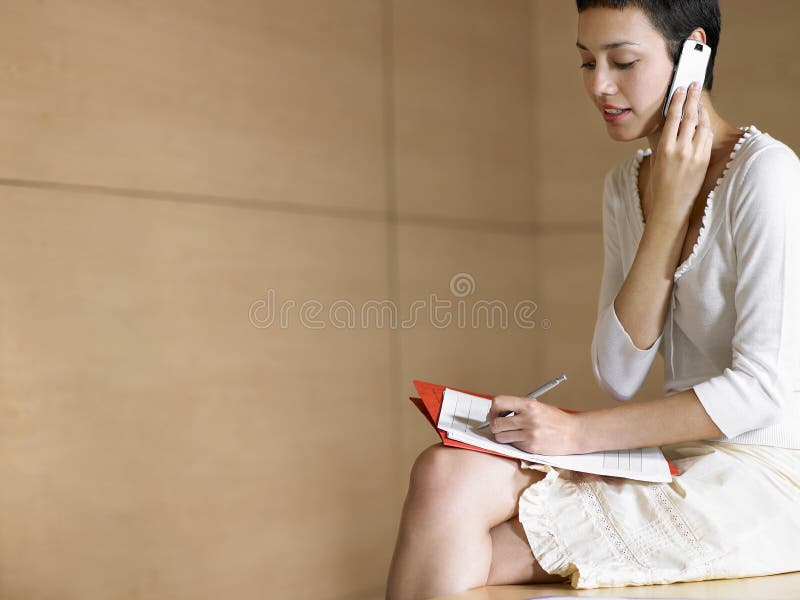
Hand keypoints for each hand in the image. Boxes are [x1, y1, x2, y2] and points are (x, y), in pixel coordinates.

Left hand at [487, 395, 583, 454]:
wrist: (574, 433)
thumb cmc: (556, 420)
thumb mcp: (538, 406)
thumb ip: (519, 408)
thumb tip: (497, 412)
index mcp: (529, 405)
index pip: (499, 402)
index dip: (493, 409)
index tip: (495, 414)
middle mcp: (528, 418)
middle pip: (496, 423)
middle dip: (494, 425)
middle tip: (499, 426)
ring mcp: (529, 434)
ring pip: (500, 437)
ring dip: (502, 436)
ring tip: (511, 433)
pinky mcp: (531, 447)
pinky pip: (513, 445)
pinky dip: (514, 443)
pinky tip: (524, 439)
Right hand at [649, 81, 712, 224]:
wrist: (670, 207)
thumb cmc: (659, 185)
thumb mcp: (656, 160)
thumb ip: (663, 142)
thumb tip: (669, 124)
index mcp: (664, 148)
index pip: (673, 117)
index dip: (678, 101)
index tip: (680, 89)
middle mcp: (680, 150)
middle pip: (689, 117)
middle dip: (692, 98)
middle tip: (694, 85)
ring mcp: (694, 155)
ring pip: (701, 125)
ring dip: (701, 110)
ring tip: (700, 99)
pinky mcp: (704, 161)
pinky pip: (707, 138)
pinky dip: (706, 126)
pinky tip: (704, 119)